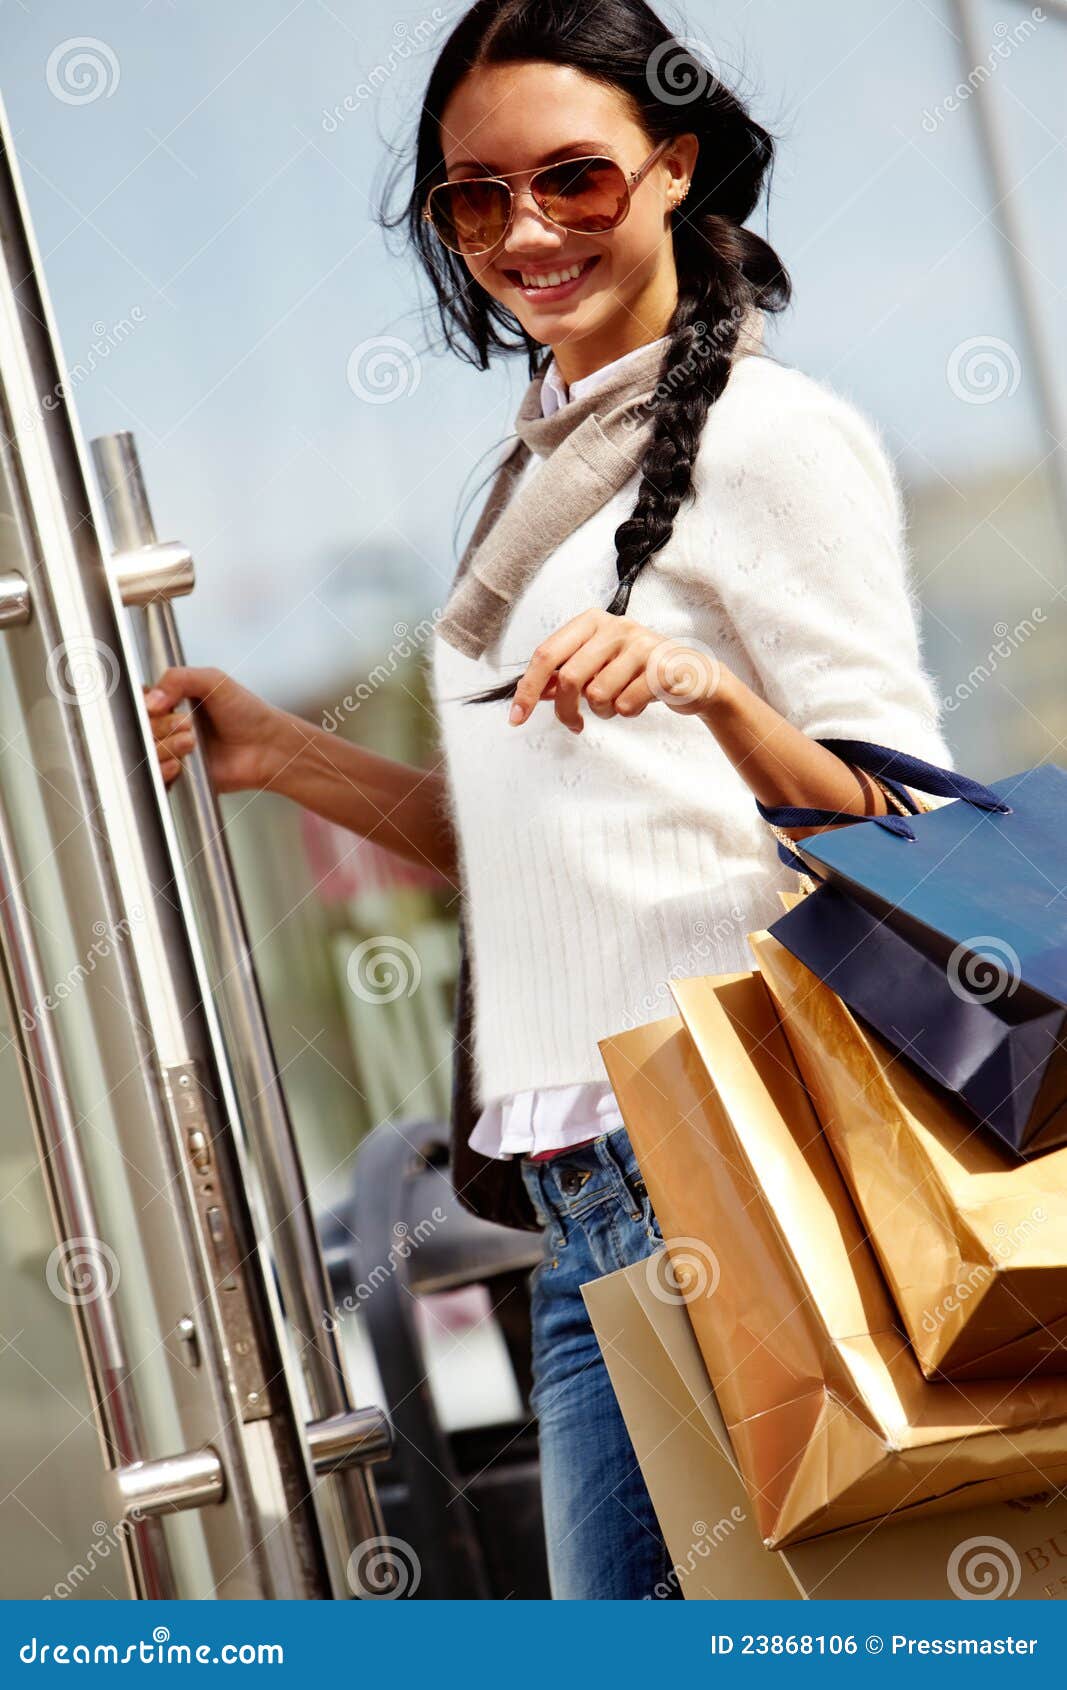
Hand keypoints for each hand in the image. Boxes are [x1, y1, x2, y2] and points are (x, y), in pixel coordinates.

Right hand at [142, 666, 292, 793]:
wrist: (268, 747)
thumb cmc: (247, 712)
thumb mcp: (214, 681)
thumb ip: (177, 678)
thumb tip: (148, 701)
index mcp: (172, 702)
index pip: (139, 705)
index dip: (144, 707)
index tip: (160, 707)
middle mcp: (169, 727)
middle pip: (141, 730)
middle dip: (161, 727)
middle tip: (188, 725)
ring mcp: (174, 752)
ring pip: (147, 753)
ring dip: (166, 747)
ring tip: (192, 742)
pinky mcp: (181, 777)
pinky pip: (156, 779)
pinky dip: (163, 771)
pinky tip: (179, 764)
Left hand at [508, 609, 723, 733]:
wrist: (693, 677)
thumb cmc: (638, 671)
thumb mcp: (599, 665)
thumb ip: (566, 674)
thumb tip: (533, 691)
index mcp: (592, 622)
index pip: (546, 654)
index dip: (527, 689)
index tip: (516, 718)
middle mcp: (615, 627)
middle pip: (568, 678)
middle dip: (566, 711)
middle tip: (574, 724)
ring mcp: (640, 645)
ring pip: (597, 696)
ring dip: (604, 711)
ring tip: (620, 701)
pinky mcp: (661, 668)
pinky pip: (625, 705)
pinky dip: (627, 712)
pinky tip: (641, 701)